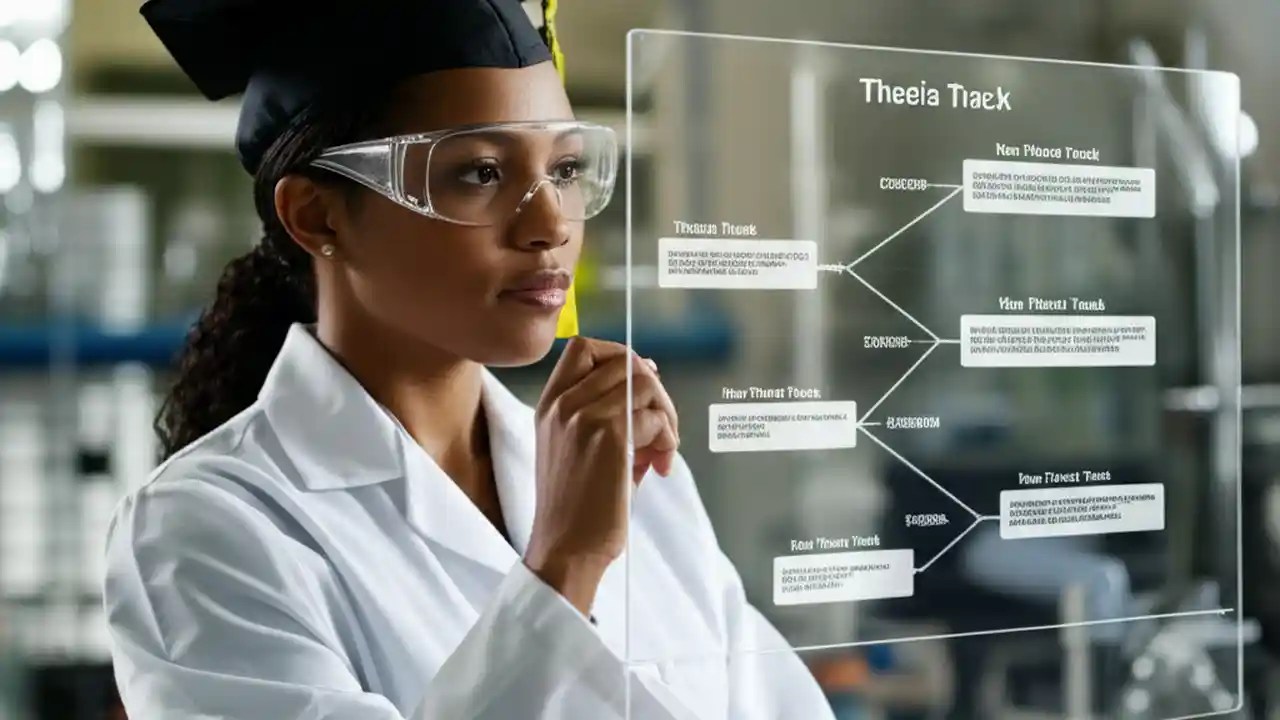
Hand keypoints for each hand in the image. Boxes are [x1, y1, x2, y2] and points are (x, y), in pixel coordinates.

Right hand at [523, 337, 678, 613]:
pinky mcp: (610, 435)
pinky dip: (667, 440)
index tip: (641, 387)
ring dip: (666, 418)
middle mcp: (562, 403)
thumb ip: (606, 412)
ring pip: (647, 385)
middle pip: (626, 361)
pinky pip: (655, 418)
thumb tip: (650, 375)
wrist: (565, 549)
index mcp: (550, 404)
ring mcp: (584, 415)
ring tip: (660, 454)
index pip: (584, 346)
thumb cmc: (578, 507)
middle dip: (656, 392)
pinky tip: (658, 469)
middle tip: (662, 430)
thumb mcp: (577, 448)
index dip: (621, 357)